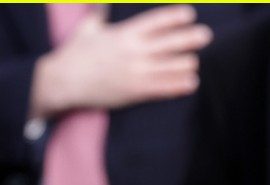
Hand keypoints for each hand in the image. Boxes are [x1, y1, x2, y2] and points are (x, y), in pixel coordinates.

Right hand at [30, 5, 212, 117]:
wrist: (64, 81)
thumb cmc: (75, 53)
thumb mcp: (87, 28)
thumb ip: (99, 12)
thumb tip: (102, 2)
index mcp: (124, 33)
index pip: (155, 21)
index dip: (175, 17)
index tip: (190, 14)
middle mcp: (134, 50)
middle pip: (169, 42)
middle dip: (189, 38)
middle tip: (206, 35)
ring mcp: (136, 71)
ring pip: (171, 65)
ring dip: (186, 62)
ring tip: (194, 61)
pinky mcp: (136, 90)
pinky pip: (164, 87)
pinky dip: (180, 84)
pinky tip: (192, 82)